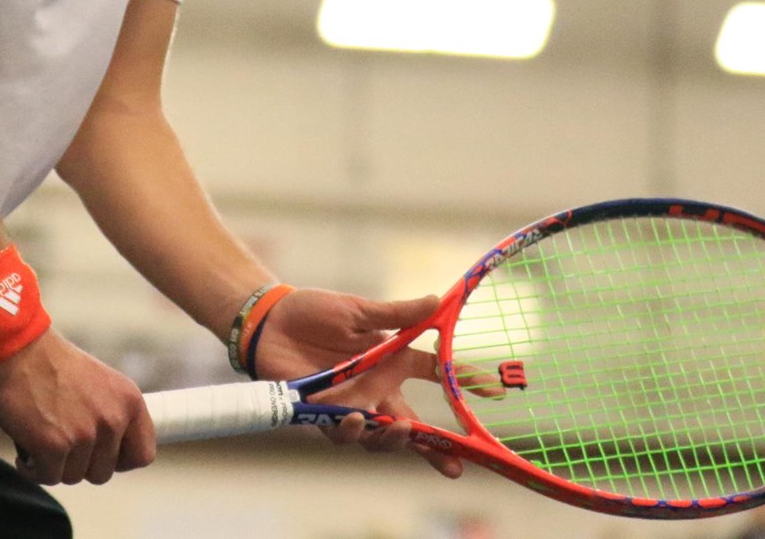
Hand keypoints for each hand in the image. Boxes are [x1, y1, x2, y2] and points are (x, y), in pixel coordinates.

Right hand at [0, 328, 153, 484]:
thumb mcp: (102, 383)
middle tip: (62, 441)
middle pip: (103, 472)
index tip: (99, 455)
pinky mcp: (55, 446)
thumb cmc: (54, 365)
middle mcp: (113, 419)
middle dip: (80, 463)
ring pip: (74, 476)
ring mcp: (85, 434)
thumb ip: (114, 414)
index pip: (143, 455)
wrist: (20, 349)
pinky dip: (33, 469)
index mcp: (130, 401)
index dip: (119, 461)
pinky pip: (48, 478)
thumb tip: (113, 451)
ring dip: (55, 464)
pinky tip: (27, 450)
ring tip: (43, 437)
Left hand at [251, 288, 464, 479]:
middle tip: (455, 464)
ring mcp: (350, 404)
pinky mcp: (322, 415)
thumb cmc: (314, 312)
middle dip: (435, 450)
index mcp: (390, 362)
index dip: (464, 384)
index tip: (494, 392)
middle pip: (412, 426)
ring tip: (397, 430)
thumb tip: (437, 300)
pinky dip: (352, 430)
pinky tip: (354, 418)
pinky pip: (343, 433)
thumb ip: (396, 313)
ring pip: (380, 437)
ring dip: (392, 440)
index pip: (434, 375)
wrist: (270, 320)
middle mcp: (375, 389)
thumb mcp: (358, 309)